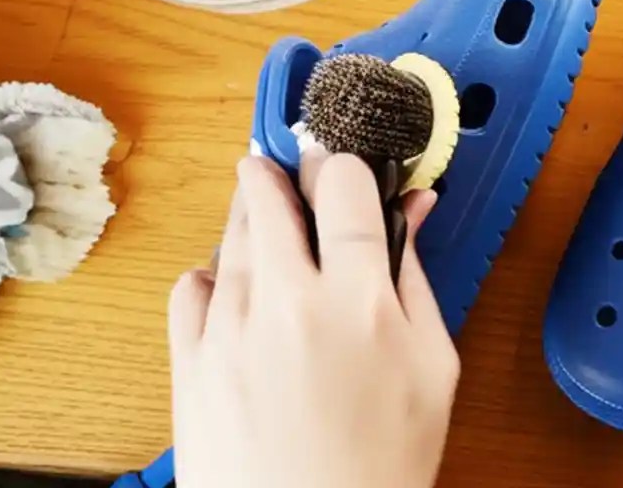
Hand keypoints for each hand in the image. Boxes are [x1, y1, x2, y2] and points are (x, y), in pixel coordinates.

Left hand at [168, 153, 458, 487]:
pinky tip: (241, 291)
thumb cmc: (382, 464)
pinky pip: (192, 282)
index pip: (341, 183)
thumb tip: (409, 208)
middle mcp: (287, 300)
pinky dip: (216, 272)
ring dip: (255, 215)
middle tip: (298, 180)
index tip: (347, 168)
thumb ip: (416, 278)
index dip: (346, 164)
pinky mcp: (189, 358)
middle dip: (284, 174)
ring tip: (278, 232)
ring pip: (232, 232)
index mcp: (359, 299)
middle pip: (271, 193)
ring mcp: (229, 327)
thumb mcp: (433, 369)